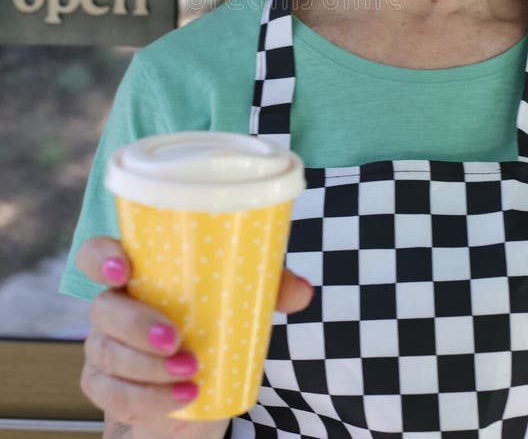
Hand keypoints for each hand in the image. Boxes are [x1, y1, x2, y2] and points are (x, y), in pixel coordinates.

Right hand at [77, 237, 312, 436]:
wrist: (199, 386)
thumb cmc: (213, 322)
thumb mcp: (241, 298)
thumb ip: (268, 286)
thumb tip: (302, 291)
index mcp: (139, 272)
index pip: (98, 254)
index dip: (101, 257)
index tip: (124, 269)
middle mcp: (113, 306)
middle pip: (103, 308)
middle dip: (135, 325)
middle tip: (175, 339)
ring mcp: (105, 348)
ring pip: (106, 354)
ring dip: (146, 368)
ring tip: (190, 372)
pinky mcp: (108, 388)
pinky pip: (113, 395)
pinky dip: (148, 399)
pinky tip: (182, 399)